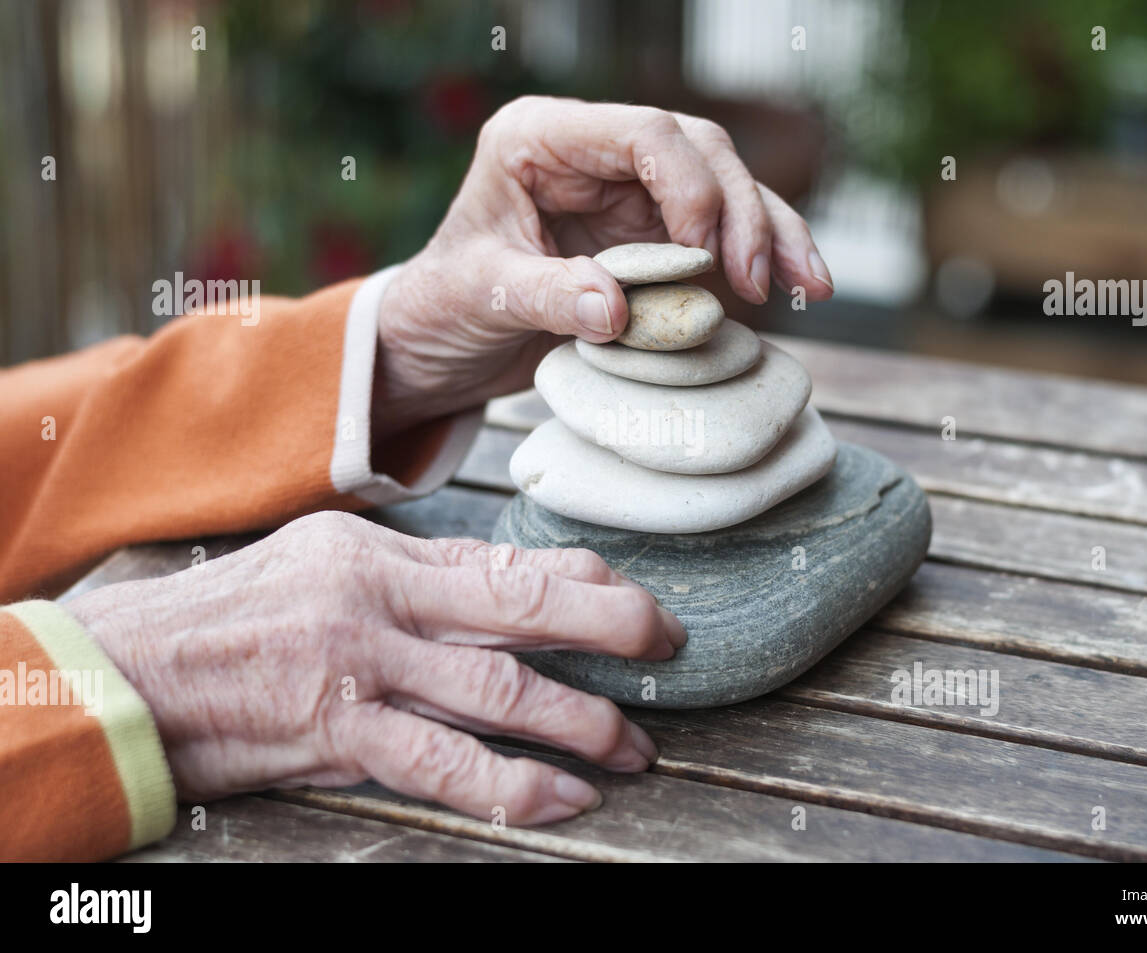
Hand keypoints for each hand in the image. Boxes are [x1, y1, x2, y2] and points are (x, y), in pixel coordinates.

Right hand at [65, 511, 684, 825]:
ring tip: (635, 745)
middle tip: (671, 646)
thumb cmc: (233, 614)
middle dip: (612, 625)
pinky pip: (444, 765)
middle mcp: (382, 600)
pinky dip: (514, 783)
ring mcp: (363, 668)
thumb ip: (413, 574)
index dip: (585, 577)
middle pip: (523, 608)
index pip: (506, 559)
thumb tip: (503, 585)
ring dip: (581, 720)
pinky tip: (565, 798)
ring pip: (500, 690)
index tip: (637, 598)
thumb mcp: (324, 564)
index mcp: (383, 553)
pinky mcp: (338, 735)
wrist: (132, 669)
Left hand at [372, 95, 834, 435]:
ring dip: (773, 235)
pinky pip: (722, 236)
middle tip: (756, 284)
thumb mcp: (478, 296)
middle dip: (743, 214)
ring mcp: (627, 192)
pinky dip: (761, 260)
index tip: (704, 259)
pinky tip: (801, 288)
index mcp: (541, 138)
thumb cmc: (443, 306)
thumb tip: (614, 312)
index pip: (645, 132)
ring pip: (727, 188)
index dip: (691, 187)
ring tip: (812, 286)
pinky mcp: (650, 235)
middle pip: (699, 153)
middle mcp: (594, 154)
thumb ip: (543, 297)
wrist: (440, 343)